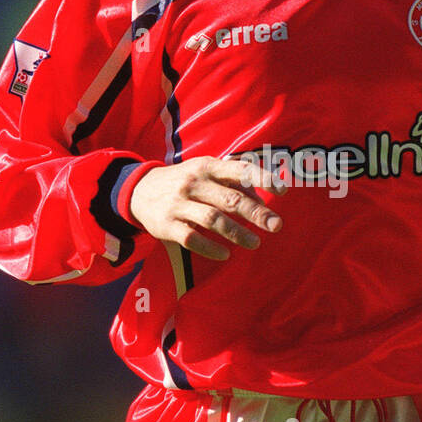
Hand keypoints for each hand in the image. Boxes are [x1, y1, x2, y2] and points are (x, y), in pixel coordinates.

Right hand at [128, 156, 284, 260]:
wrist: (139, 190)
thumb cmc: (185, 181)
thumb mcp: (206, 171)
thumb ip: (234, 181)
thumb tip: (264, 199)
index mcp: (208, 166)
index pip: (240, 170)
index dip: (263, 179)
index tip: (282, 192)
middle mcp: (194, 182)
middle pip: (230, 199)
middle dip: (256, 213)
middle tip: (276, 225)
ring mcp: (179, 204)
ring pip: (213, 220)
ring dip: (237, 233)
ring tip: (255, 243)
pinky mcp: (167, 225)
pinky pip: (191, 239)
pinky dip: (210, 248)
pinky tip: (226, 255)